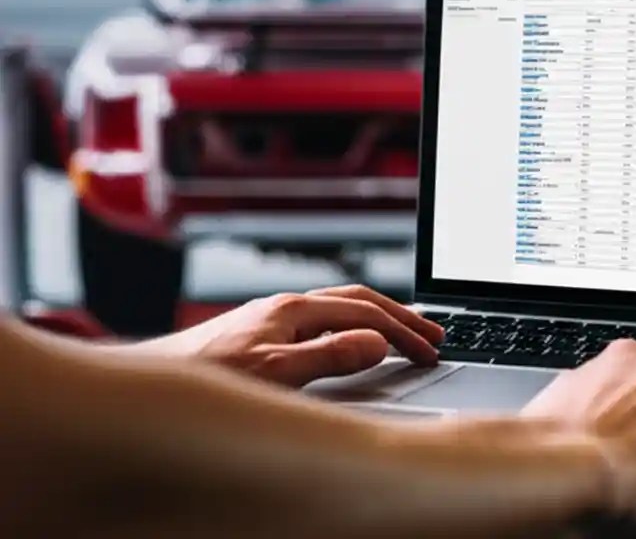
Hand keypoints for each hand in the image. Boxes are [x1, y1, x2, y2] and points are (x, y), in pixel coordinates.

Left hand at [129, 285, 444, 386]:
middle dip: (401, 316)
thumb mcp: (275, 372)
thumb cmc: (205, 378)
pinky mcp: (262, 333)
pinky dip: (353, 326)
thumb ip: (329, 356)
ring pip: (340, 307)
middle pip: (358, 300)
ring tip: (405, 332)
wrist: (154, 382)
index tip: (430, 351)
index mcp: (293, 309)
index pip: (365, 313)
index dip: (403, 332)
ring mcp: (273, 318)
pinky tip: (352, 341)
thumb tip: (377, 343)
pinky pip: (323, 320)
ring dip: (379, 318)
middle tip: (435, 335)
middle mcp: (285, 307)